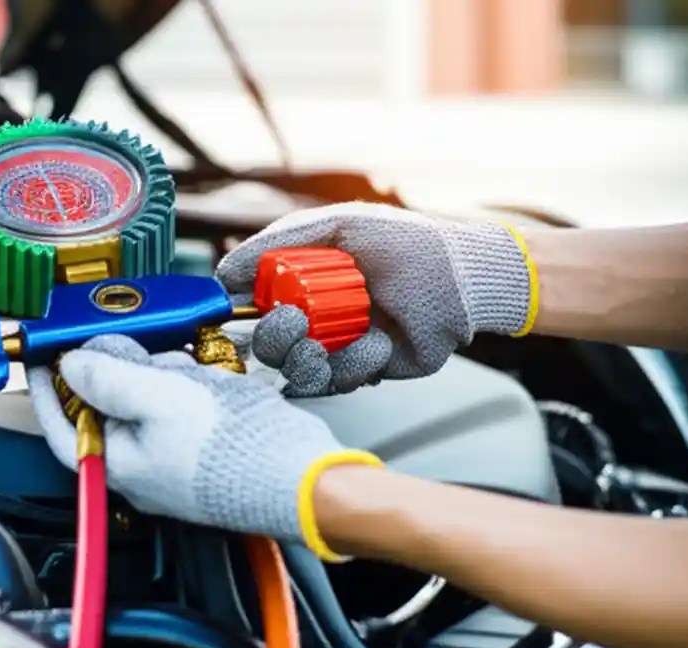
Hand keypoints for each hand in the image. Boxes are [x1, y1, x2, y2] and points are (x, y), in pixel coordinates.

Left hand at [26, 334, 355, 543]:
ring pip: (151, 398)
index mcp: (118, 465)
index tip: (44, 358)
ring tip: (189, 374)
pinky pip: (186, 404)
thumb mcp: (156, 398)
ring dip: (166, 375)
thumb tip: (71, 364)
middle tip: (136, 350)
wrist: (300, 474)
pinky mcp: (206, 445)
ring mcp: (174, 457)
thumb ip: (108, 378)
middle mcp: (142, 466)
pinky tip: (211, 382)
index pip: (64, 426)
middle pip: (110, 404)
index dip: (48, 390)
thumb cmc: (230, 452)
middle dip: (126, 372)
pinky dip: (194, 386)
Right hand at [217, 202, 534, 395]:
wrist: (463, 282)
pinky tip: (377, 343)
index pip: (253, 301)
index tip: (239, 307)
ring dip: (306, 359)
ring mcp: (337, 344)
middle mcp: (315, 314)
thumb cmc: (408, 245)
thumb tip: (224, 270)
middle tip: (295, 323)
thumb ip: (281, 241)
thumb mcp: (340, 225)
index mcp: (301, 279)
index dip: (242, 309)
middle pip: (266, 343)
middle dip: (274, 339)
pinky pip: (338, 381)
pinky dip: (354, 364)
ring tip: (328, 344)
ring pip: (295, 370)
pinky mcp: (363, 370)